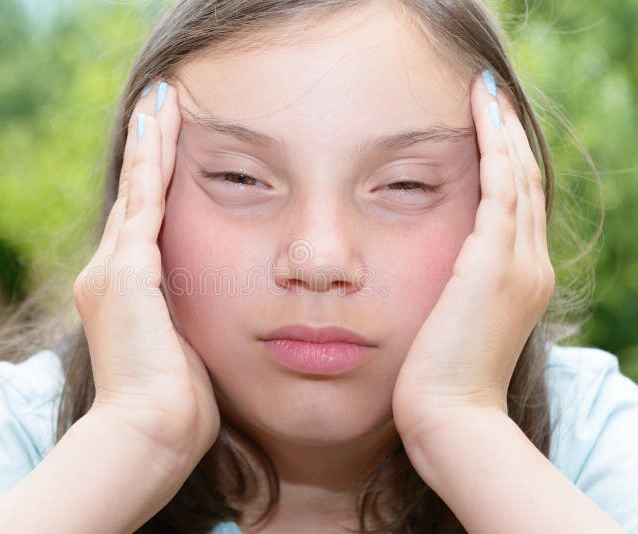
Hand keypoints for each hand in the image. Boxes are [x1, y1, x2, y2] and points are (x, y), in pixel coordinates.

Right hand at [72, 80, 219, 467]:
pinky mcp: (127, 272)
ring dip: (151, 143)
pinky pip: (144, 202)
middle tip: (158, 105)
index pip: (142, 224)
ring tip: (160, 101)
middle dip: (150, 150)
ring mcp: (112, 271)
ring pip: (137, 191)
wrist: (147, 436)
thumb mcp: (182, 354)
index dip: (154, 184)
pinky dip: (153, 162)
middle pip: (135, 197)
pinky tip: (161, 125)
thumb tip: (210, 318)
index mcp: (125, 294)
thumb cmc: (173, 409)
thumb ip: (186, 323)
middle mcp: (109, 274)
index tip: (167, 148)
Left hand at [391, 71, 554, 444]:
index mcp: (518, 282)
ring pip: (516, 178)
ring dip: (501, 133)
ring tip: (484, 96)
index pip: (515, 208)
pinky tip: (480, 119)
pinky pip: (500, 189)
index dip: (504, 166)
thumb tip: (433, 287)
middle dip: (506, 138)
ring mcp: (516, 265)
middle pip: (523, 184)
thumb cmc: (438, 384)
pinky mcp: (492, 265)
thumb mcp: (448, 331)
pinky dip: (493, 150)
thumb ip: (450, 298)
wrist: (451, 419)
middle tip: (488, 99)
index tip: (486, 132)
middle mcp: (528, 266)